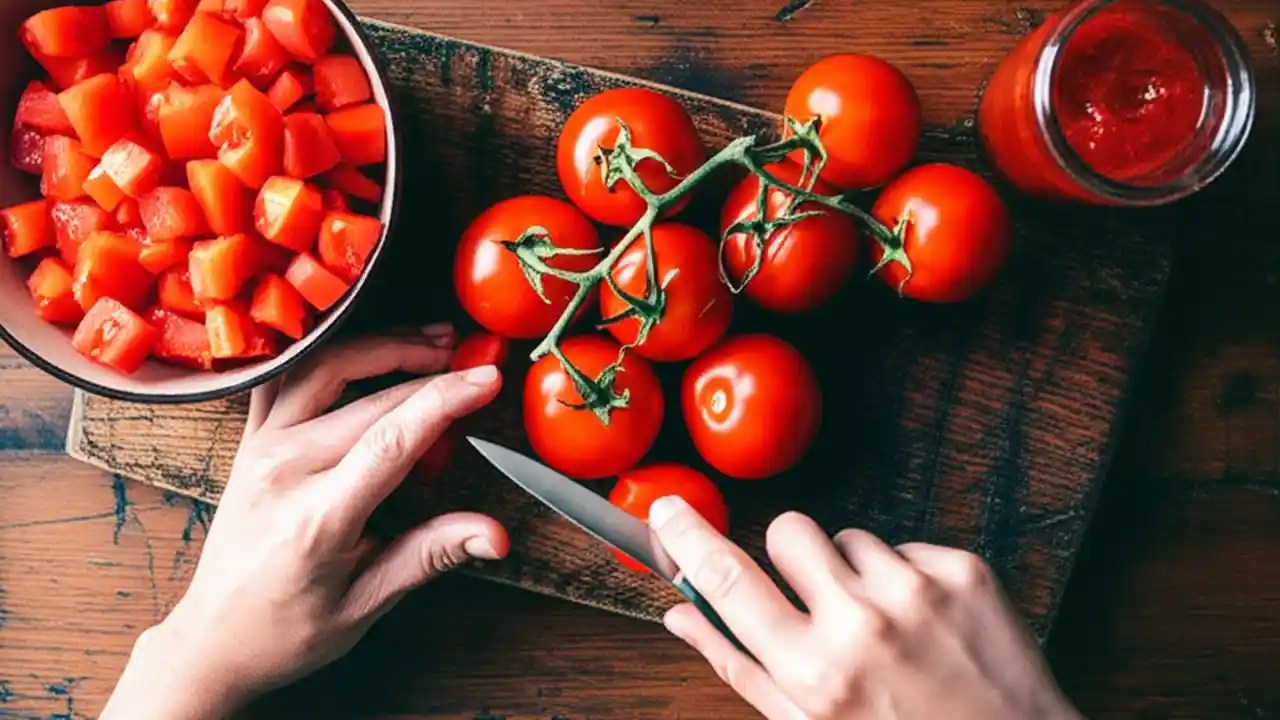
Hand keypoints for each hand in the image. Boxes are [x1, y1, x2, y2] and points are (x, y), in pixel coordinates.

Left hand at [102, 326, 508, 719]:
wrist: (212, 639)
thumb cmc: (287, 631)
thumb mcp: (365, 604)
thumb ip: (429, 555)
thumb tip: (495, 536)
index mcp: (317, 518)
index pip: (392, 438)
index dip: (445, 400)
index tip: (488, 379)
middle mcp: (282, 470)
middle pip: (371, 397)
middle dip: (431, 369)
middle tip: (476, 364)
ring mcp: (260, 448)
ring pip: (325, 366)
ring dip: (383, 346)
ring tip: (433, 342)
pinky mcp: (250, 439)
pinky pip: (286, 374)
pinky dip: (327, 350)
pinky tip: (364, 345)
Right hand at [651, 499, 1081, 719]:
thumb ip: (739, 667)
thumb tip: (681, 617)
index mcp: (813, 672)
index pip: (728, 580)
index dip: (688, 537)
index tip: (666, 510)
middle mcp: (862, 624)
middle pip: (789, 530)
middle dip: (793, 557)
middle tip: (816, 600)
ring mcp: (918, 591)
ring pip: (850, 536)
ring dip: (857, 572)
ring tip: (886, 627)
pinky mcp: (964, 571)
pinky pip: (906, 544)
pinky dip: (908, 576)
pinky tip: (926, 624)